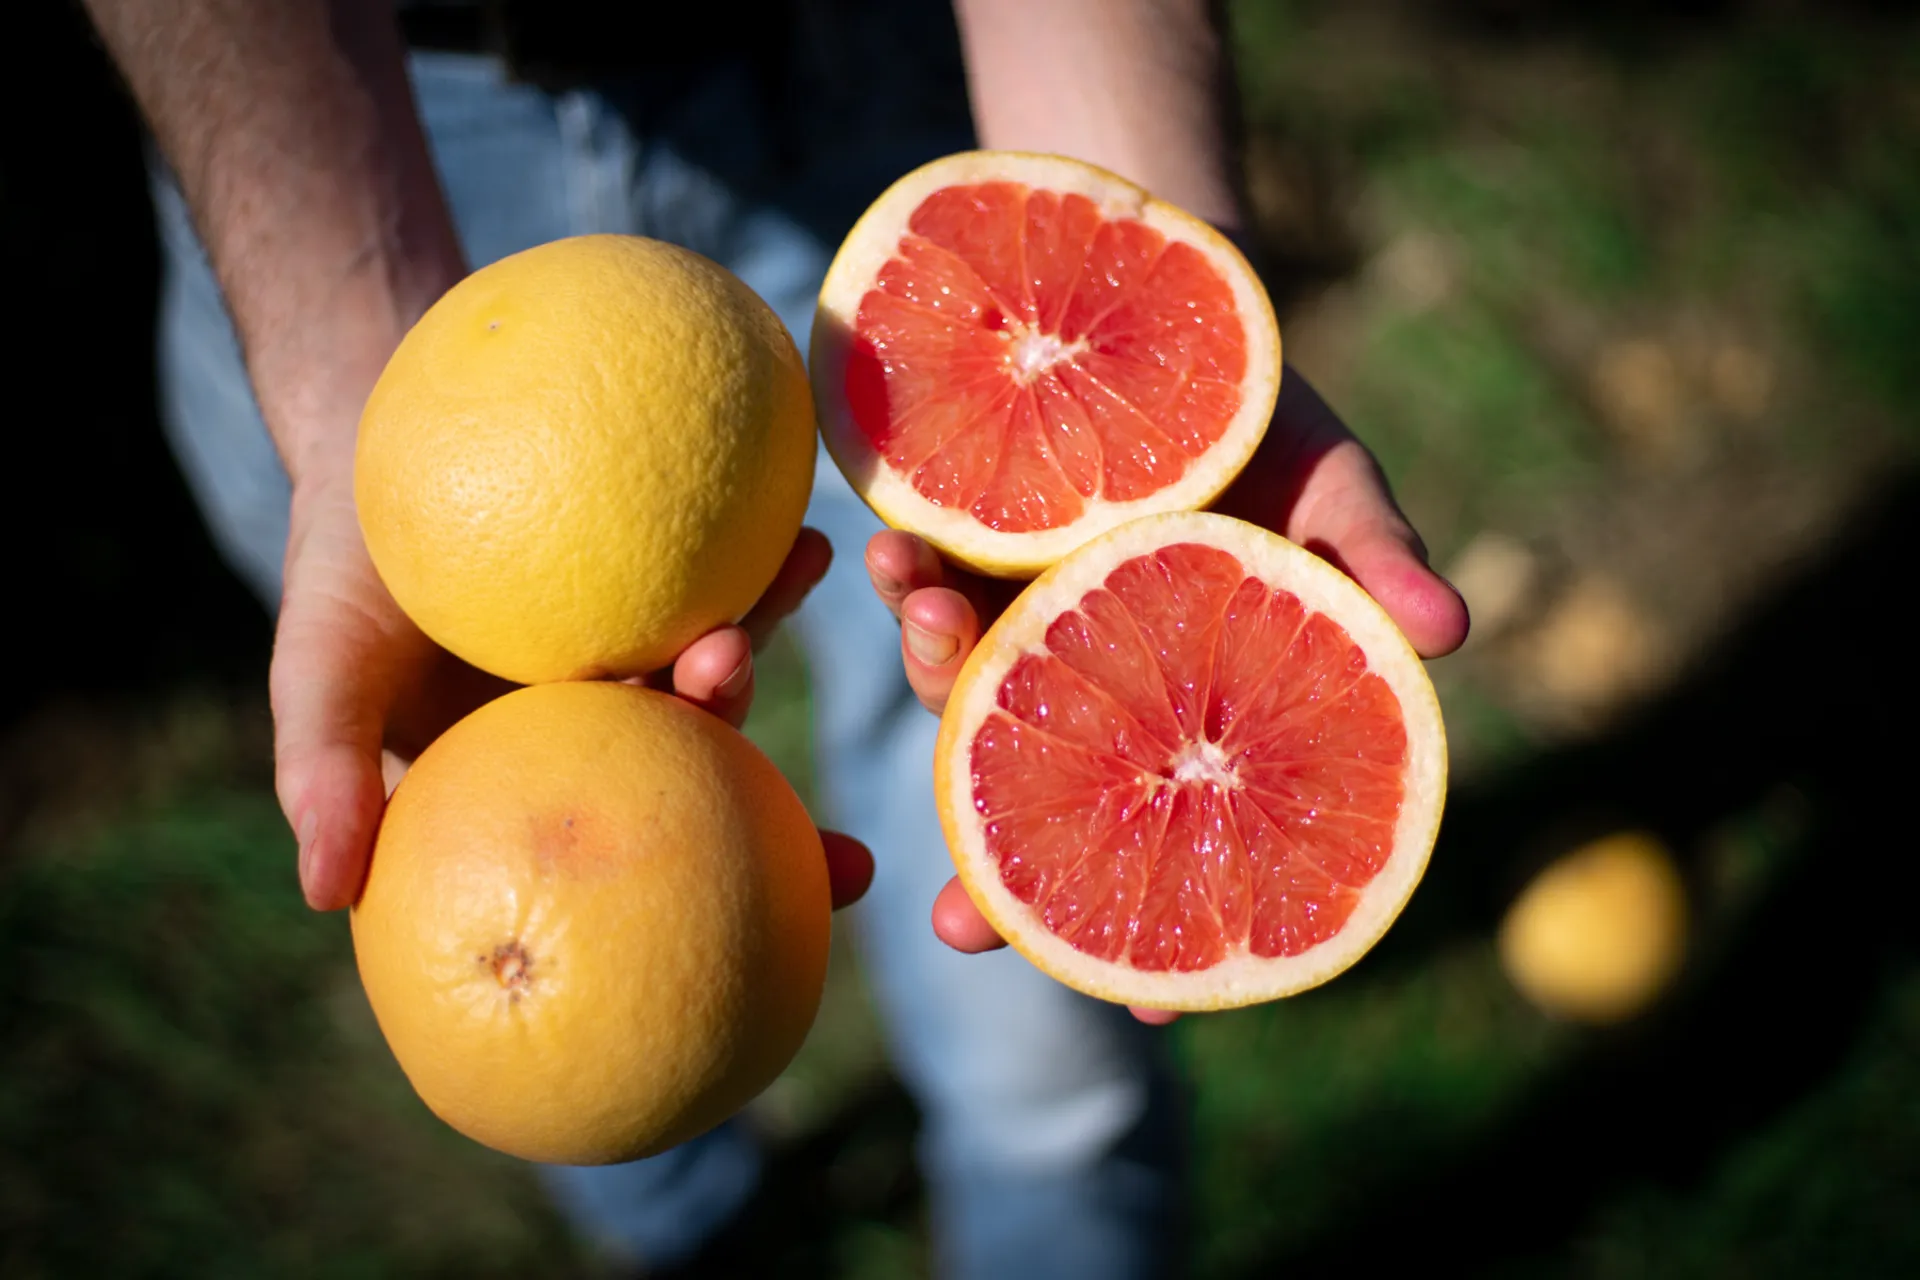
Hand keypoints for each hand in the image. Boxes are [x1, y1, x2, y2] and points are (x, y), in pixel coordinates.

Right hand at [272, 473, 873, 912]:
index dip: (702, 902)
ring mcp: (651, 646)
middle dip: (763, 792)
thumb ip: (321, 769)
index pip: (628, 856)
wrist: (381, 436)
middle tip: (795, 771)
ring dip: (765, 645)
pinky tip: (805, 540)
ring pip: (727, 671)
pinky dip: (769, 571)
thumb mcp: (319, 668)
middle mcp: (612, 730)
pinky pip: (731, 579)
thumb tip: (323, 893)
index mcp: (549, 782)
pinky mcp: (676, 570)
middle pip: (701, 774)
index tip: (781, 944)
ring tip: (791, 594)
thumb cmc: (342, 571)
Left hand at [864, 368, 1469, 1023]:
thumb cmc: (1276, 430)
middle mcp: (1094, 690)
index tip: (1148, 1017)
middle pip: (1043, 807)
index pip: (1175, 844)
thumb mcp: (1338, 493)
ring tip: (927, 629)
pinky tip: (886, 552)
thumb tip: (1458, 634)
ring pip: (966, 700)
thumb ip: (1379, 563)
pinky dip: (902, 578)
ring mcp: (1019, 627)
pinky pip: (923, 584)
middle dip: (999, 876)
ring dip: (935, 684)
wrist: (1173, 326)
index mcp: (1185, 709)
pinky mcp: (964, 551)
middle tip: (962, 926)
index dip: (1164, 941)